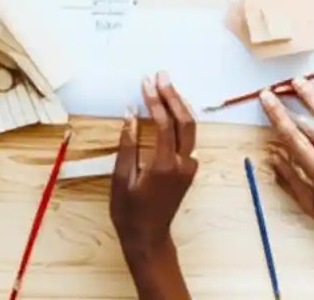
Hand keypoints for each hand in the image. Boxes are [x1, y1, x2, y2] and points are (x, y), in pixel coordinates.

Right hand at [111, 72, 197, 252]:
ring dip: (180, 105)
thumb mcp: (121, 178)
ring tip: (167, 86)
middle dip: (172, 95)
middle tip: (160, 76)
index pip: (165, 124)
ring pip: (191, 128)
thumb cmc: (129, 212)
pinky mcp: (189, 169)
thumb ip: (128, 145)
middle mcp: (183, 164)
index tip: (145, 83)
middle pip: (185, 121)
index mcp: (164, 165)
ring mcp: (189, 167)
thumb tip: (130, 115)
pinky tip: (173, 108)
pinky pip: (190, 138)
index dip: (155, 101)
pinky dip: (182, 119)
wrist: (148, 238)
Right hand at [259, 78, 313, 251]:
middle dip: (289, 105)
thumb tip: (272, 155)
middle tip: (275, 90)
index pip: (294, 139)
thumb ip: (291, 180)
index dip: (277, 117)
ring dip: (313, 97)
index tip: (266, 100)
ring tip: (298, 82)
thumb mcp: (313, 207)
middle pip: (310, 126)